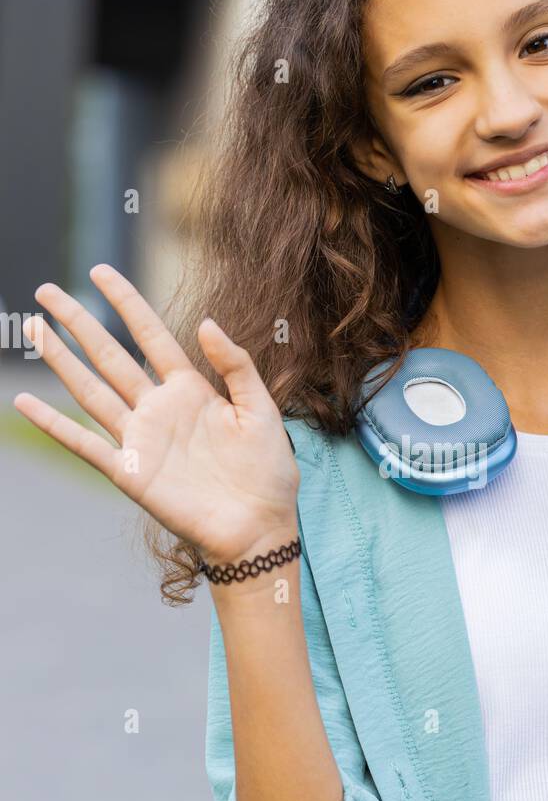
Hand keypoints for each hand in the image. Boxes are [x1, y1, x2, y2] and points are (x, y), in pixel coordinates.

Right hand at [14, 265, 299, 563]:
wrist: (259, 528)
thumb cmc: (267, 473)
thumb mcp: (261, 410)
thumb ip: (235, 365)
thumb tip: (206, 321)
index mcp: (192, 390)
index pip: (151, 335)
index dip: (126, 302)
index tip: (100, 272)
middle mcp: (159, 409)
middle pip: (110, 355)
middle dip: (79, 322)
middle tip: (47, 291)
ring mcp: (141, 439)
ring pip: (91, 390)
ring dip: (60, 360)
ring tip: (32, 328)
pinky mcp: (131, 472)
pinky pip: (85, 443)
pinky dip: (55, 424)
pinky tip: (27, 402)